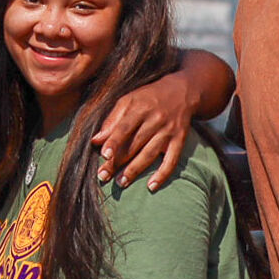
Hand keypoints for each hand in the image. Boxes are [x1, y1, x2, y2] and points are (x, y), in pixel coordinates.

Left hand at [90, 71, 194, 190]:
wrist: (183, 92)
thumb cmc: (148, 98)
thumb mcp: (128, 100)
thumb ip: (112, 120)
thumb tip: (95, 141)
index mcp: (139, 108)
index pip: (124, 127)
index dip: (114, 142)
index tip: (104, 155)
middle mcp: (155, 120)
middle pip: (134, 144)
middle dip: (118, 161)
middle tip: (103, 176)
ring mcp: (168, 131)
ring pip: (150, 154)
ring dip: (135, 170)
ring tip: (121, 183)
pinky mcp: (180, 140)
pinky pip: (172, 160)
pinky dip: (163, 174)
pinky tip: (151, 186)